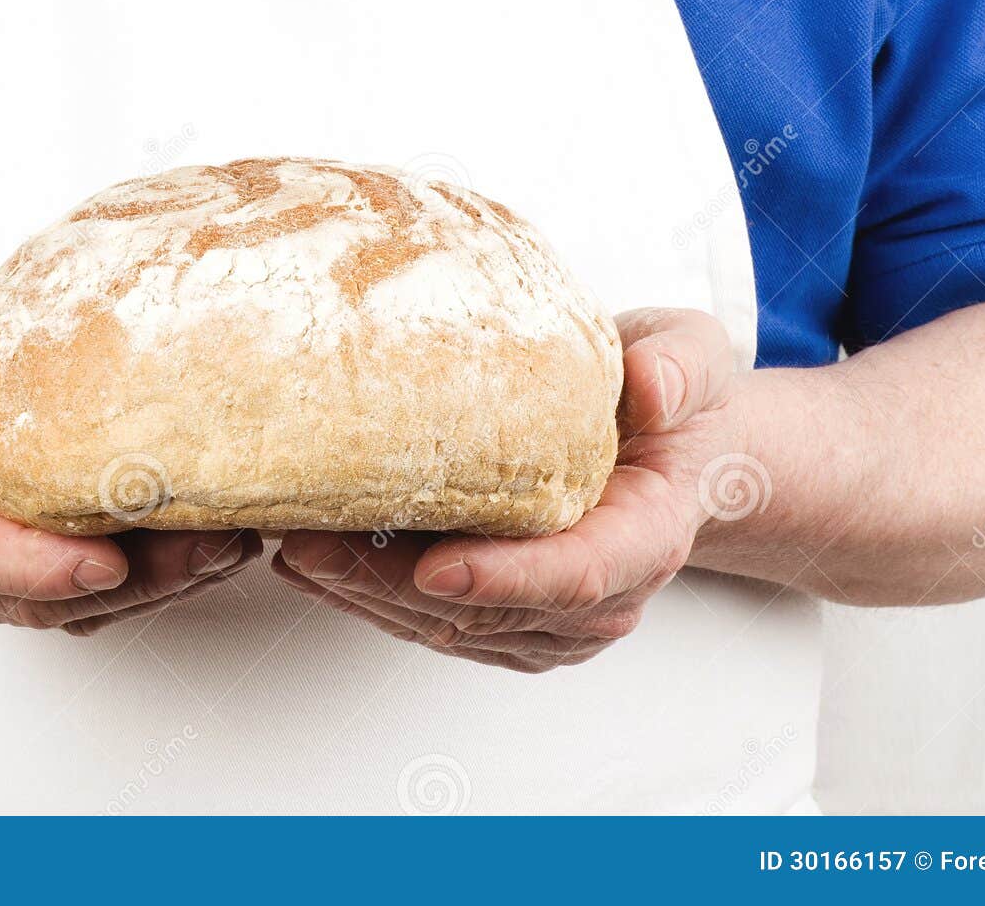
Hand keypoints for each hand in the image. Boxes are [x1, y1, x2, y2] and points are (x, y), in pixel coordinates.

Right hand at [0, 233, 259, 632]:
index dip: (29, 565)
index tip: (106, 560)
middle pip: (29, 595)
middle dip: (129, 582)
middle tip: (216, 542)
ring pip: (65, 607)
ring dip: (154, 586)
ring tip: (232, 540)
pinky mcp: (12, 572)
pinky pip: (81, 596)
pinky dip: (149, 579)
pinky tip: (209, 541)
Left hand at [272, 308, 744, 672]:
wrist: (669, 447)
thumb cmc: (673, 402)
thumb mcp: (692, 358)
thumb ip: (677, 369)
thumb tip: (646, 385)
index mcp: (649, 535)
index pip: (581, 573)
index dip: (506, 577)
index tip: (434, 567)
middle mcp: (601, 597)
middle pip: (487, 610)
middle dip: (391, 585)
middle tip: (311, 540)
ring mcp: (548, 622)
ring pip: (445, 626)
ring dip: (362, 594)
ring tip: (292, 543)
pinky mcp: (505, 624)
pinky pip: (428, 623)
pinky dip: (365, 596)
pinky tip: (311, 559)